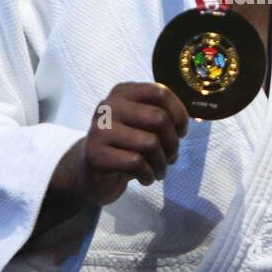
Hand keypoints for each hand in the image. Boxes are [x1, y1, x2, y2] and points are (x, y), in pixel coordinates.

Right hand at [53, 82, 189, 209]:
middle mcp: (109, 106)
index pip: (160, 92)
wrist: (89, 173)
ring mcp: (100, 130)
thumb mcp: (142, 126)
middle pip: (159, 118)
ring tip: (159, 171)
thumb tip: (183, 126)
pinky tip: (145, 178)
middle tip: (170, 157)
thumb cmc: (124, 146)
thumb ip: (161, 118)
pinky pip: (136, 163)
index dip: (179, 114)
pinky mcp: (95, 154)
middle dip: (173, 143)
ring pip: (150, 143)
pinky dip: (148, 175)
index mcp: (123, 93)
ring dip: (162, 163)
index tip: (181, 132)